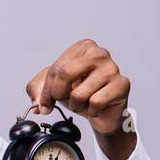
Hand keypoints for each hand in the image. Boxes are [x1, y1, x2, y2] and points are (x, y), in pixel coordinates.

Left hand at [25, 39, 135, 159]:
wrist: (104, 112)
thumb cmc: (81, 93)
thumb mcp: (54, 87)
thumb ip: (36, 88)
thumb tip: (36, 104)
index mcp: (83, 47)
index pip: (56, 69)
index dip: (46, 91)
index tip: (45, 103)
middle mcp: (99, 53)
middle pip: (65, 74)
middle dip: (59, 95)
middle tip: (64, 101)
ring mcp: (112, 68)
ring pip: (79, 94)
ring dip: (76, 106)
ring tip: (83, 103)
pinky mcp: (122, 85)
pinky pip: (95, 103)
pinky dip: (91, 111)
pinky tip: (96, 108)